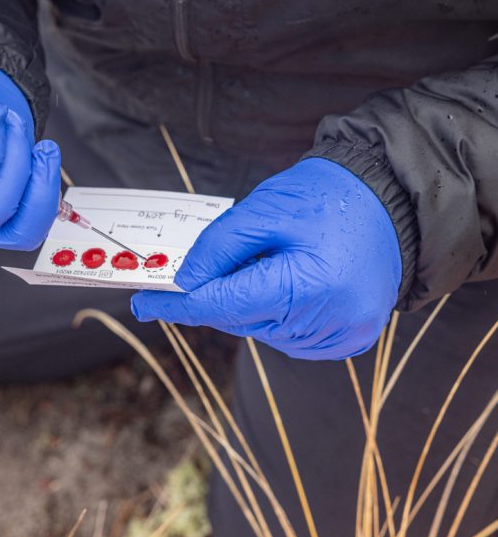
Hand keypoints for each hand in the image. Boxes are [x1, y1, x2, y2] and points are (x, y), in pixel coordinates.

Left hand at [131, 158, 401, 359]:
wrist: (392, 201)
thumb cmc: (329, 197)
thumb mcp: (265, 209)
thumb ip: (219, 247)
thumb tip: (185, 282)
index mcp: (309, 287)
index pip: (224, 304)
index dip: (178, 305)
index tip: (143, 304)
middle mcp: (328, 323)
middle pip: (239, 318)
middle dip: (213, 294)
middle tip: (202, 266)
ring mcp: (341, 337)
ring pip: (260, 328)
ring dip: (245, 302)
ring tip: (265, 260)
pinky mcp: (346, 339)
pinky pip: (287, 333)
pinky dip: (271, 311)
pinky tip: (283, 280)